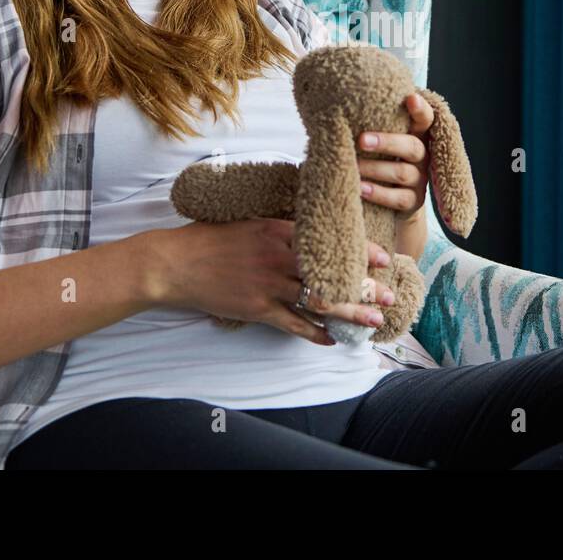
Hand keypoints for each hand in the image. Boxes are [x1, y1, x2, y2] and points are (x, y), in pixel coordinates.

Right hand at [145, 220, 396, 346]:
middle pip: (331, 274)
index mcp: (279, 230)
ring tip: (373, 322)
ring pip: (319, 301)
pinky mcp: (257, 308)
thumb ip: (279, 227)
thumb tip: (307, 228)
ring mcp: (269, 284)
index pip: (329, 242)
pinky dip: (313, 334)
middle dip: (365, 287)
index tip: (382, 258)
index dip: (360, 251)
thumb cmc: (208, 239)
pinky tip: (331, 340)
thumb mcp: (249, 221)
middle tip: (388, 295)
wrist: (174, 263)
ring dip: (350, 313)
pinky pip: (292, 324)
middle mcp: (279, 256)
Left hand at [356, 93, 434, 223]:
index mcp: (416, 136)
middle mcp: (422, 156)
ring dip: (375, 169)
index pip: (425, 119)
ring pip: (403, 173)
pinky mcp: (413, 201)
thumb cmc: (378, 159)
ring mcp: (419, 180)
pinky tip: (360, 189)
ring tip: (354, 166)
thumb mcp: (380, 142)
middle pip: (413, 146)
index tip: (411, 98)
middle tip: (361, 140)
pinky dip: (379, 193)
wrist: (390, 201)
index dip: (421, 109)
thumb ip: (372, 126)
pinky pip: (399, 198)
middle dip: (387, 142)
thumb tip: (337, 107)